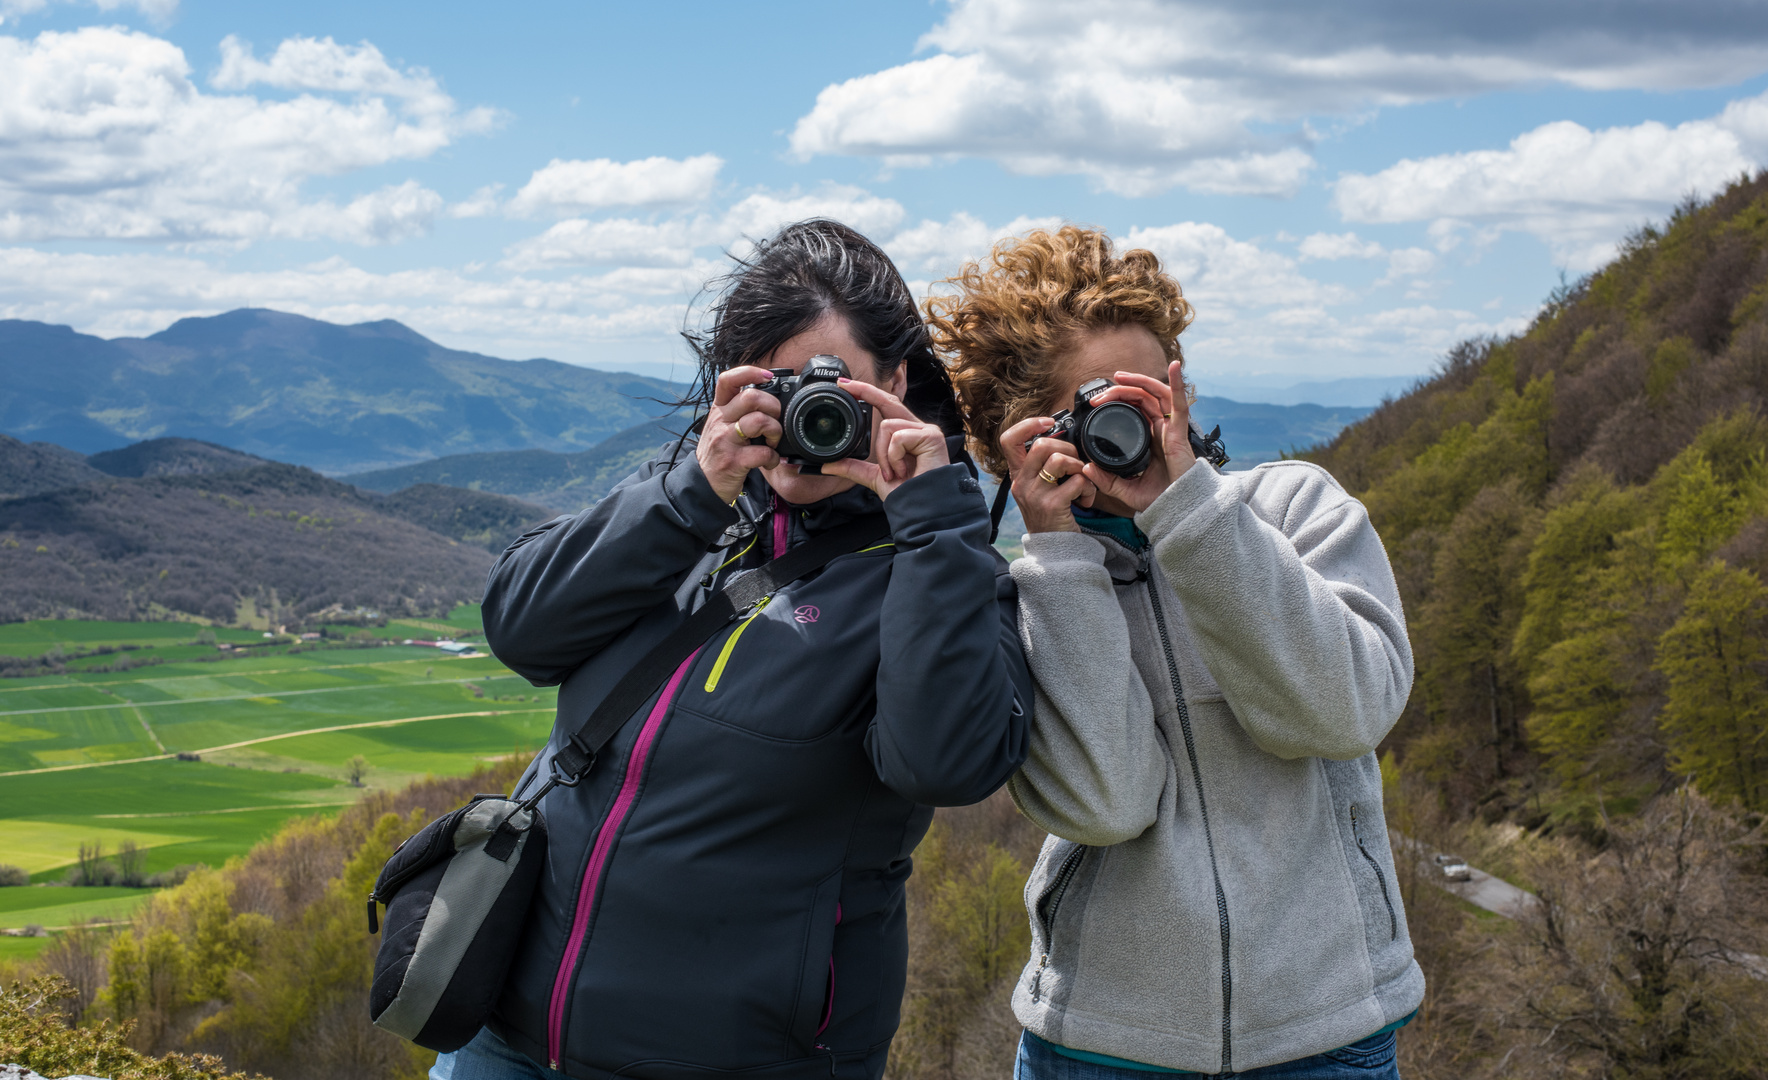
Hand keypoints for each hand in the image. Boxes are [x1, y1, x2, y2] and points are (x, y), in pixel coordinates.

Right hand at [696, 366, 782, 502]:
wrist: (702, 483)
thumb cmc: (719, 452)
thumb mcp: (722, 425)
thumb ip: (739, 410)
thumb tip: (769, 395)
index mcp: (719, 409)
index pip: (728, 380)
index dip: (750, 371)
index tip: (768, 376)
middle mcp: (720, 421)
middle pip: (751, 397)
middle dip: (773, 407)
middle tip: (775, 421)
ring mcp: (724, 440)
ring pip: (759, 421)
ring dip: (775, 431)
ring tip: (772, 442)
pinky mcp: (732, 461)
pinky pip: (762, 452)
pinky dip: (772, 458)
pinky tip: (769, 461)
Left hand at [819, 378, 950, 500]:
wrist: (924, 510)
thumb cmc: (908, 493)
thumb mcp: (874, 477)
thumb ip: (853, 468)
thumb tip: (828, 465)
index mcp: (906, 434)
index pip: (886, 406)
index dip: (867, 393)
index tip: (846, 385)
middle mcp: (918, 428)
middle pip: (889, 401)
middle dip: (865, 391)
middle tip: (843, 385)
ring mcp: (926, 430)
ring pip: (887, 426)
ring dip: (883, 454)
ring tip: (894, 472)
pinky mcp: (931, 436)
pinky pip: (898, 437)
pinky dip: (894, 457)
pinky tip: (903, 471)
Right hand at [1000, 416, 1096, 533]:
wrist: (1052, 549)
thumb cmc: (1050, 514)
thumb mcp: (1038, 488)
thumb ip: (1042, 465)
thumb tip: (1061, 437)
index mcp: (1017, 475)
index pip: (1008, 440)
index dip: (1028, 424)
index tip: (1048, 423)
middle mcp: (1021, 483)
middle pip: (1041, 444)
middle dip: (1067, 448)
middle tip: (1075, 464)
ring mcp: (1035, 494)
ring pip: (1059, 460)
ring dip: (1079, 467)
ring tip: (1083, 482)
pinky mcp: (1052, 505)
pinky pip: (1077, 480)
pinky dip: (1088, 487)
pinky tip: (1086, 499)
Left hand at [1079, 360, 1195, 514]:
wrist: (1178, 508)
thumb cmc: (1159, 498)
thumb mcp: (1124, 489)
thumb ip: (1106, 480)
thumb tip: (1086, 468)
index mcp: (1148, 438)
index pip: (1133, 409)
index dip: (1117, 401)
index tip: (1096, 404)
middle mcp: (1159, 429)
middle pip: (1141, 398)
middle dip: (1121, 390)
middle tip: (1100, 393)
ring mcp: (1170, 428)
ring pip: (1156, 394)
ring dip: (1139, 381)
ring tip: (1120, 376)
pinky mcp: (1179, 432)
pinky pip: (1180, 403)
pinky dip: (1178, 383)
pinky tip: (1174, 367)